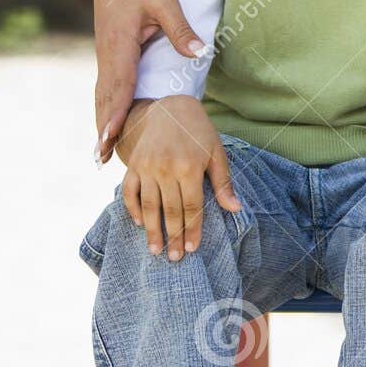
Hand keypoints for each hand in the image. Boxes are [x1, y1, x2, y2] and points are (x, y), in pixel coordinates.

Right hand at [93, 0, 204, 164]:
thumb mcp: (165, 1)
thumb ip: (181, 28)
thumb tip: (198, 52)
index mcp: (120, 45)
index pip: (118, 86)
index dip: (115, 114)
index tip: (109, 138)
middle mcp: (108, 55)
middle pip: (105, 99)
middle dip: (103, 129)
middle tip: (101, 160)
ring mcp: (106, 57)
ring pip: (102, 96)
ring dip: (102, 124)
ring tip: (101, 155)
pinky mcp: (109, 57)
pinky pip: (106, 89)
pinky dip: (105, 110)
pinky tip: (107, 128)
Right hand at [117, 96, 241, 261]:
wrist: (170, 107)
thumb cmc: (199, 131)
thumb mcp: (217, 153)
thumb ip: (223, 183)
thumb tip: (235, 209)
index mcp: (190, 167)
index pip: (191, 207)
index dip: (192, 229)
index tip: (191, 249)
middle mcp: (166, 168)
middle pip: (170, 210)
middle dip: (173, 236)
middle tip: (173, 258)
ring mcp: (147, 167)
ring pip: (148, 206)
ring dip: (152, 230)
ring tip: (155, 250)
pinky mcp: (133, 165)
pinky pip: (130, 192)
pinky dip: (133, 210)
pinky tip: (140, 225)